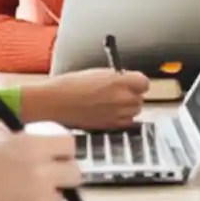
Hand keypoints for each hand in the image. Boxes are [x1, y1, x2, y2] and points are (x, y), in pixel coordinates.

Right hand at [0, 121, 79, 200]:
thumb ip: (13, 132)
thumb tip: (26, 135)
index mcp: (34, 147)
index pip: (70, 146)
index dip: (63, 150)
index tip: (57, 155)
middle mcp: (42, 174)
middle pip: (74, 174)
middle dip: (63, 174)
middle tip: (49, 177)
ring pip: (58, 199)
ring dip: (47, 197)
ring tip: (25, 197)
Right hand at [23, 68, 149, 129]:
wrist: (55, 102)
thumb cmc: (71, 85)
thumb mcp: (98, 73)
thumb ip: (116, 78)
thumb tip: (126, 82)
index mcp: (119, 81)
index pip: (144, 82)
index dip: (137, 83)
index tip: (132, 83)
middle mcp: (121, 98)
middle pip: (140, 98)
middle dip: (132, 96)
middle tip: (120, 94)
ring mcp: (116, 114)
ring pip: (134, 112)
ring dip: (127, 108)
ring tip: (111, 104)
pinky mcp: (109, 127)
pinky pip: (125, 123)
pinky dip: (120, 119)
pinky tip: (107, 114)